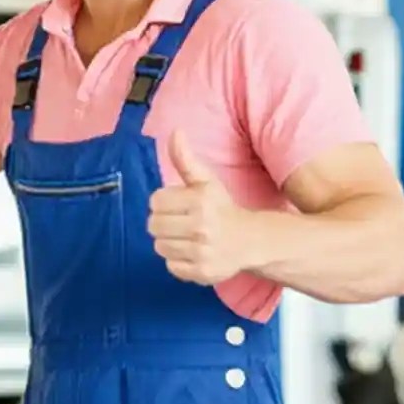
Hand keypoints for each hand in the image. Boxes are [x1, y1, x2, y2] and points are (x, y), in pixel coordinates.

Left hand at [148, 129, 251, 284]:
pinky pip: (171, 266)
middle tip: (180, 221)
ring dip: (169, 241)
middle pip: (153, 225)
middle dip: (163, 222)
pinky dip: (178, 261)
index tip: (178, 204)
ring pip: (159, 246)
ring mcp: (201, 252)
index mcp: (199, 201)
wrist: (250, 240)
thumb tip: (175, 131)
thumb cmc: (222, 207)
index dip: (164, 202)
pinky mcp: (202, 273)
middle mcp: (201, 227)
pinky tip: (192, 252)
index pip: (155, 201)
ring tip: (186, 237)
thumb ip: (185, 159)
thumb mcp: (206, 181)